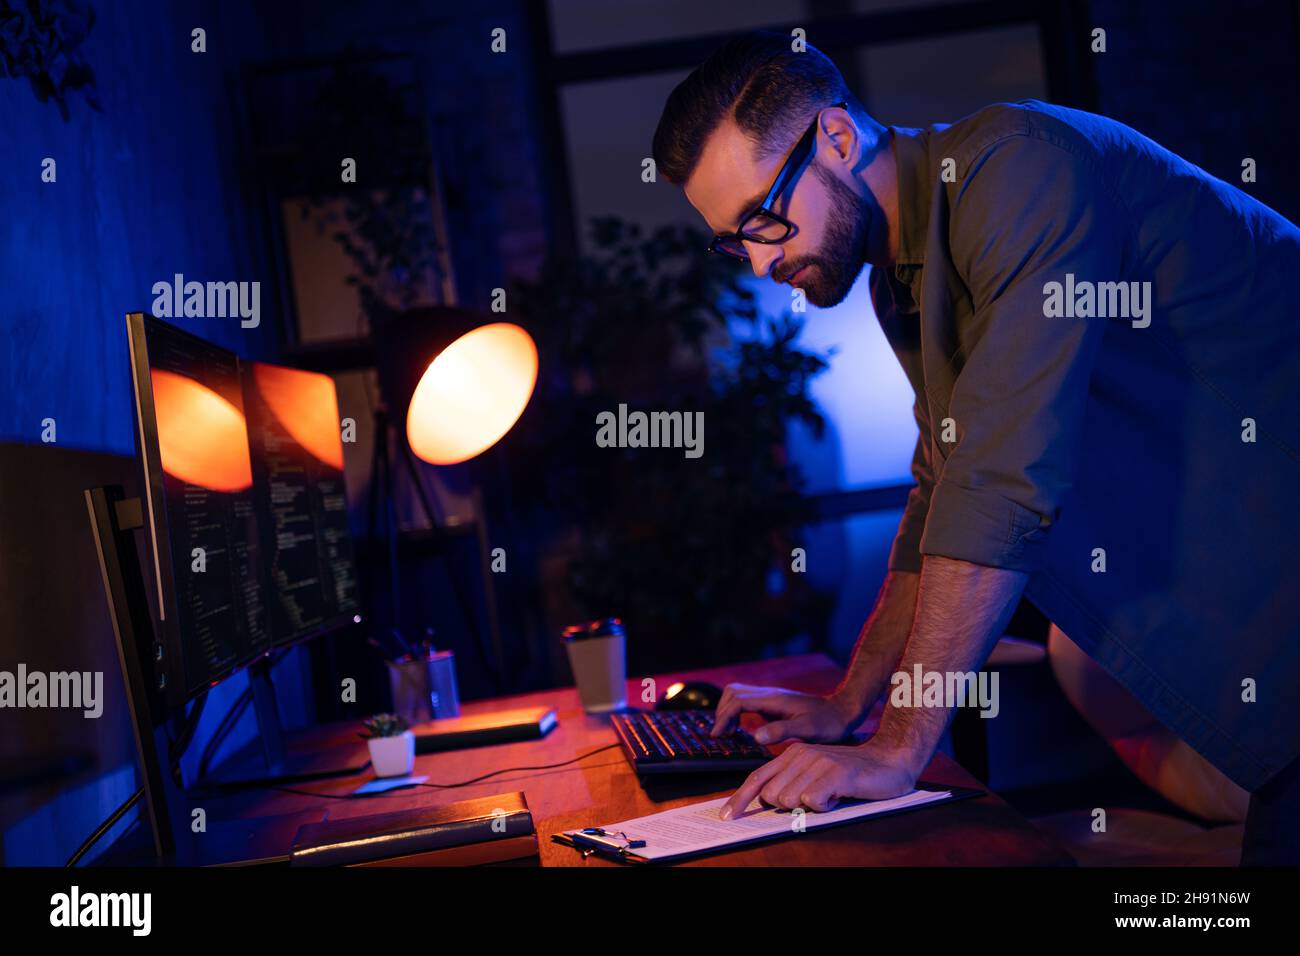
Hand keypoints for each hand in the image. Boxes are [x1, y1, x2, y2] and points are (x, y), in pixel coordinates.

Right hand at [711, 684, 858, 743]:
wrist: (842, 712)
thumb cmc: (828, 723)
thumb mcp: (807, 729)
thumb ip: (781, 731)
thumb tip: (754, 736)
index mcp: (774, 700)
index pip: (738, 701)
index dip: (723, 717)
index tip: (718, 735)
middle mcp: (769, 695)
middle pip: (733, 692)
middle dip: (721, 711)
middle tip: (721, 734)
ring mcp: (770, 698)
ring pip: (737, 694)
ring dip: (727, 710)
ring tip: (727, 732)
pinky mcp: (773, 704)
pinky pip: (747, 702)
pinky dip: (736, 712)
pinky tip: (741, 729)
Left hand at [719, 740, 920, 819]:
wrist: (890, 761)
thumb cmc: (850, 774)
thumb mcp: (815, 773)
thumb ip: (791, 782)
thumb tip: (764, 801)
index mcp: (793, 754)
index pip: (758, 778)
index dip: (739, 799)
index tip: (726, 818)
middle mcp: (801, 754)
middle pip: (772, 795)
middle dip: (788, 805)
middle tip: (815, 797)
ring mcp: (818, 762)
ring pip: (790, 800)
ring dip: (810, 806)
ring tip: (830, 795)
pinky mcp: (835, 773)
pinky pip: (813, 802)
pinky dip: (825, 807)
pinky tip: (838, 797)